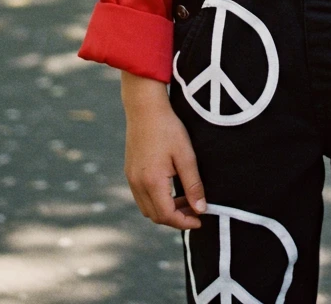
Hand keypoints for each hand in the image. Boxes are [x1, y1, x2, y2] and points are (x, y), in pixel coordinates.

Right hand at [121, 71, 205, 229]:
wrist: (145, 107)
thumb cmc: (168, 128)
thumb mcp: (186, 155)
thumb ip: (193, 184)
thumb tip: (201, 209)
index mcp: (152, 182)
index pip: (167, 216)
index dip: (184, 222)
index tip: (200, 220)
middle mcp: (137, 184)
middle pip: (155, 216)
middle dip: (176, 218)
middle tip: (195, 209)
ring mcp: (131, 178)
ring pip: (147, 208)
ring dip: (165, 210)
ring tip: (185, 199)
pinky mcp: (129, 171)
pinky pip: (141, 196)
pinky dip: (156, 200)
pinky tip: (171, 188)